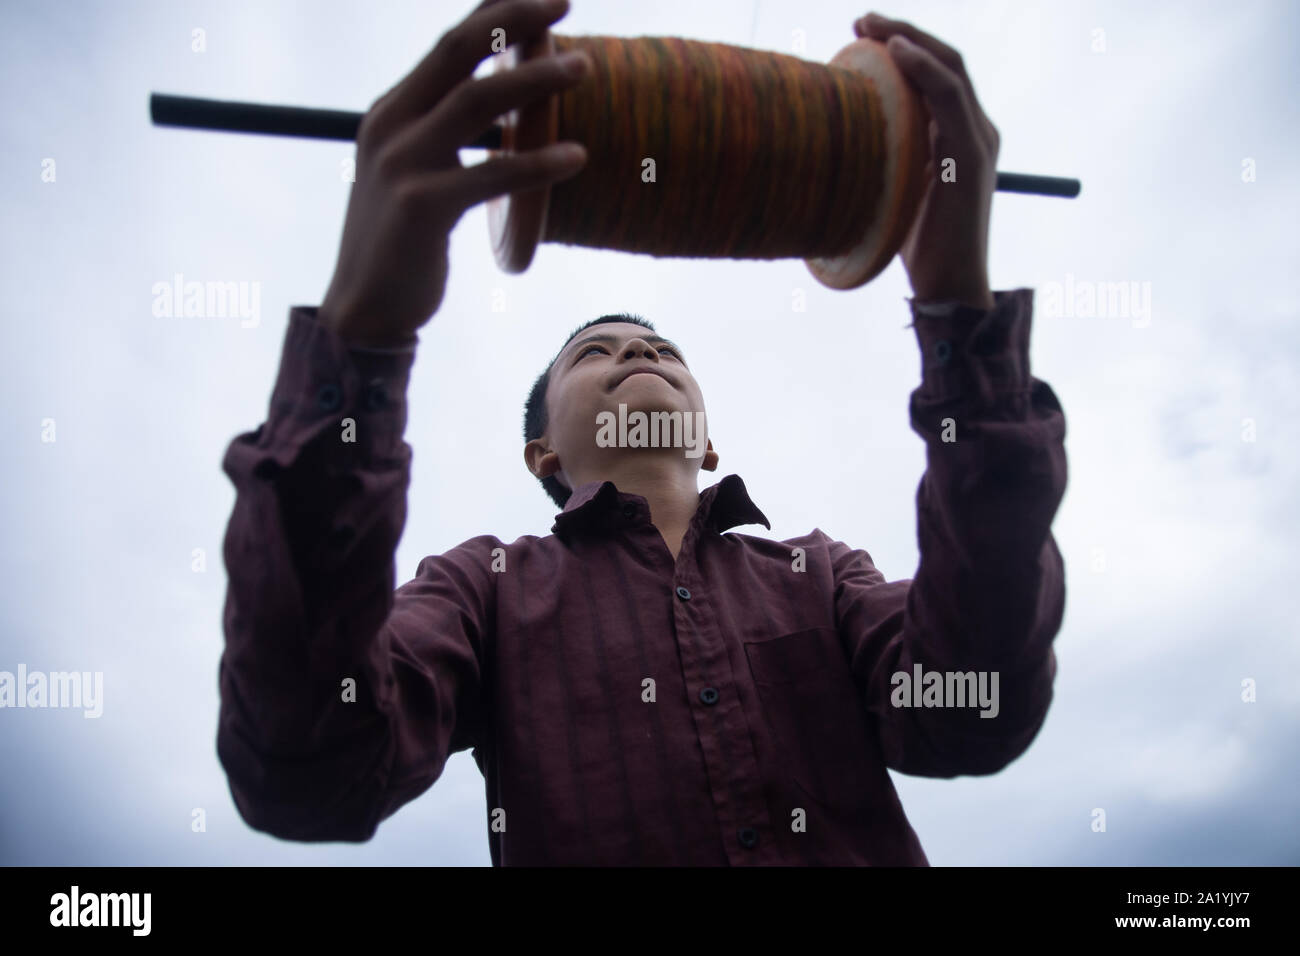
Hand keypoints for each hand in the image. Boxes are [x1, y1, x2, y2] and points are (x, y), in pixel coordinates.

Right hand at [320, 0, 591, 346]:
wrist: (363, 311)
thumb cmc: (402, 245)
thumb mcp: (414, 174)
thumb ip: (444, 136)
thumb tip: (501, 108)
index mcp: (391, 113)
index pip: (447, 44)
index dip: (494, 10)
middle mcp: (390, 126)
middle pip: (458, 51)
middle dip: (514, 17)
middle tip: (565, 0)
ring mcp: (401, 163)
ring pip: (477, 101)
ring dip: (536, 78)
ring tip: (585, 67)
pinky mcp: (420, 206)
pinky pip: (491, 173)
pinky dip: (538, 162)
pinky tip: (576, 156)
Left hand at [854, 12, 997, 309]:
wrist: (948, 287)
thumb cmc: (916, 248)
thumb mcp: (894, 191)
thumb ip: (884, 162)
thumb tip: (834, 150)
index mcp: (960, 136)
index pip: (937, 75)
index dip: (902, 47)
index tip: (860, 35)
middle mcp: (977, 130)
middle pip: (945, 60)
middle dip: (902, 31)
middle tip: (859, 21)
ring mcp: (978, 140)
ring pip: (950, 69)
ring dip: (908, 39)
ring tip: (869, 26)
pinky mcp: (973, 156)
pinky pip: (951, 97)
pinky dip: (925, 69)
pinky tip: (896, 53)